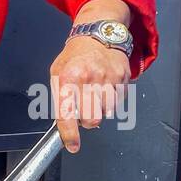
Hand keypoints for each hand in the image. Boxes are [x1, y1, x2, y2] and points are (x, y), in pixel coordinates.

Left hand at [48, 37, 129, 152]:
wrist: (98, 35)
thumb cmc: (76, 56)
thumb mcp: (57, 72)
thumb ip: (59, 97)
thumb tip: (62, 124)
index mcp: (69, 77)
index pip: (68, 113)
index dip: (70, 133)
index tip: (72, 145)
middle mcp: (89, 78)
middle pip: (92, 118)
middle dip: (87, 121)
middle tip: (84, 111)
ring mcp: (108, 78)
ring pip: (107, 112)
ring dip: (100, 110)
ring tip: (95, 96)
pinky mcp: (123, 78)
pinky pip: (118, 102)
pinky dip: (111, 101)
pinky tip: (105, 88)